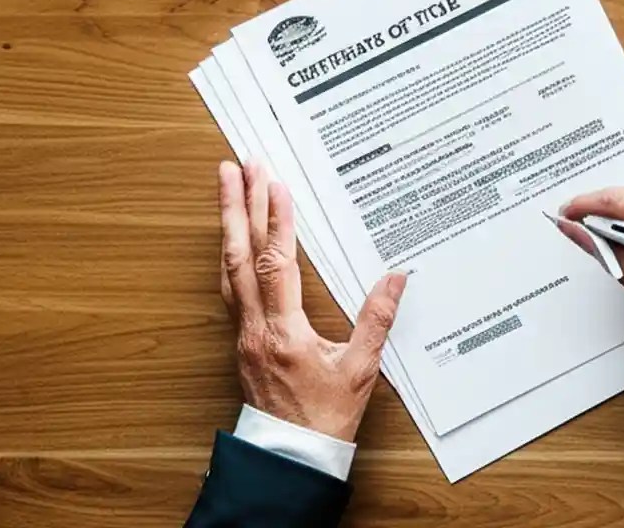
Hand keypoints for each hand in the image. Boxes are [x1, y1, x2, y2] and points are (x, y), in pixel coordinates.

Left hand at [218, 160, 404, 441]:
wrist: (292, 456)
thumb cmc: (325, 417)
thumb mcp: (360, 369)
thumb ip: (377, 320)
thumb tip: (396, 279)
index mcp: (284, 332)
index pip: (277, 264)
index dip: (276, 222)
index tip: (274, 184)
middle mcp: (254, 328)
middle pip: (241, 256)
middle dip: (238, 206)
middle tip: (235, 166)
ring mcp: (242, 334)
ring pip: (228, 268)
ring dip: (228, 224)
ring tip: (227, 187)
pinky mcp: (240, 341)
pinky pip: (229, 287)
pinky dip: (230, 254)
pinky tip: (232, 239)